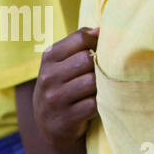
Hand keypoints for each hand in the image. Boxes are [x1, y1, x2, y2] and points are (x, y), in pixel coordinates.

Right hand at [34, 28, 98, 149]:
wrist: (48, 124)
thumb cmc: (62, 85)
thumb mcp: (60, 63)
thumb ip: (78, 44)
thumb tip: (102, 29)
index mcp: (49, 57)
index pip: (80, 38)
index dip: (98, 42)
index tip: (104, 50)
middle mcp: (48, 76)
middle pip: (86, 59)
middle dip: (100, 65)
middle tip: (105, 72)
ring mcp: (55, 98)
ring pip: (91, 81)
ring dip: (101, 85)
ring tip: (103, 88)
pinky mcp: (66, 118)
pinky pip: (93, 104)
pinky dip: (100, 103)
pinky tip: (99, 104)